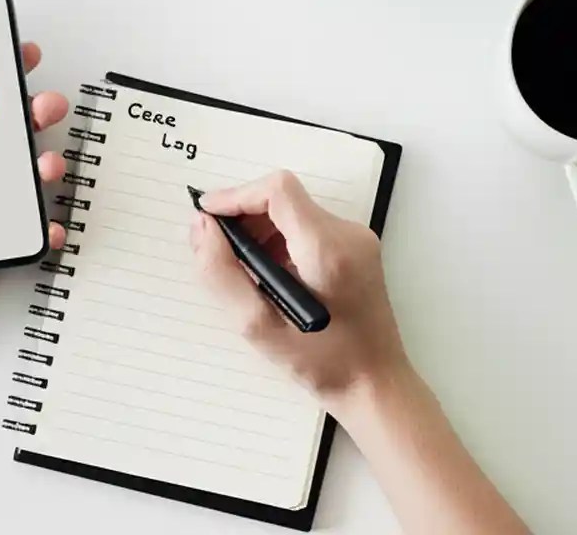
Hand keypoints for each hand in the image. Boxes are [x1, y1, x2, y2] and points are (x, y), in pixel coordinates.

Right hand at [189, 171, 411, 416]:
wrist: (375, 385)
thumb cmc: (322, 363)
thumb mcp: (258, 325)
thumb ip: (221, 273)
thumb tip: (201, 227)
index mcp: (326, 249)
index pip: (277, 190)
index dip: (235, 196)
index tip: (207, 217)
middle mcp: (347, 234)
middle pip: (283, 199)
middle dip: (244, 218)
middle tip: (220, 254)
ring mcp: (356, 240)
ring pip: (293, 212)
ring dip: (260, 232)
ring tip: (244, 273)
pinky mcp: (356, 250)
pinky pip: (307, 228)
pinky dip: (279, 242)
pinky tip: (269, 278)